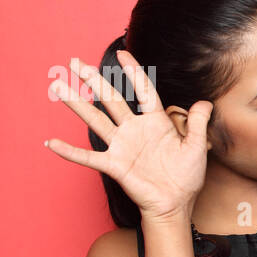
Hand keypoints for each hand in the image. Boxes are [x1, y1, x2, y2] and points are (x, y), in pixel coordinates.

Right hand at [45, 50, 211, 221]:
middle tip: (75, 62)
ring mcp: (122, 146)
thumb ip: (198, 123)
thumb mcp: (196, 147)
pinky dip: (70, 151)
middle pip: (110, 100)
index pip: (142, 91)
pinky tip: (51, 143)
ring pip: (96, 120)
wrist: (176, 204)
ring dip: (76, 104)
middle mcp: (134, 130)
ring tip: (58, 87)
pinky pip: (88, 157)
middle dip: (94, 80)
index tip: (123, 53)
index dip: (133, 72)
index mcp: (155, 122)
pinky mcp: (115, 165)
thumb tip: (205, 102)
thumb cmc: (186, 177)